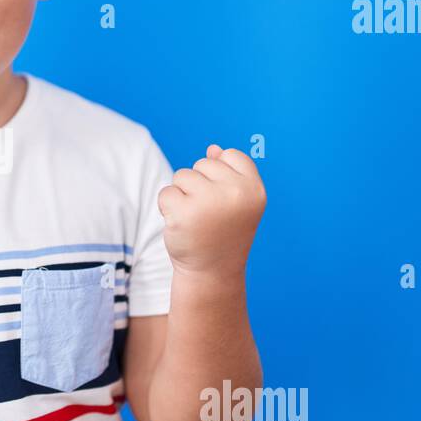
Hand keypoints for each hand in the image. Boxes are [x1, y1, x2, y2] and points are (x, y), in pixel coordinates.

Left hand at [158, 144, 265, 282]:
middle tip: (209, 215)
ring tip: (195, 219)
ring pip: (182, 175)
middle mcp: (235, 193)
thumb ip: (228, 173)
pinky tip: (181, 225)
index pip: (231, 156)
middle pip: (202, 164)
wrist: (212, 272)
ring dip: (182, 195)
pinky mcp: (183, 214)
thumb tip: (213, 149)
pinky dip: (167, 207)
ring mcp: (209, 202)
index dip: (220, 176)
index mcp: (254, 189)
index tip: (225, 202)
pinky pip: (166, 193)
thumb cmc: (223, 232)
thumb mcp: (236, 201)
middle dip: (199, 185)